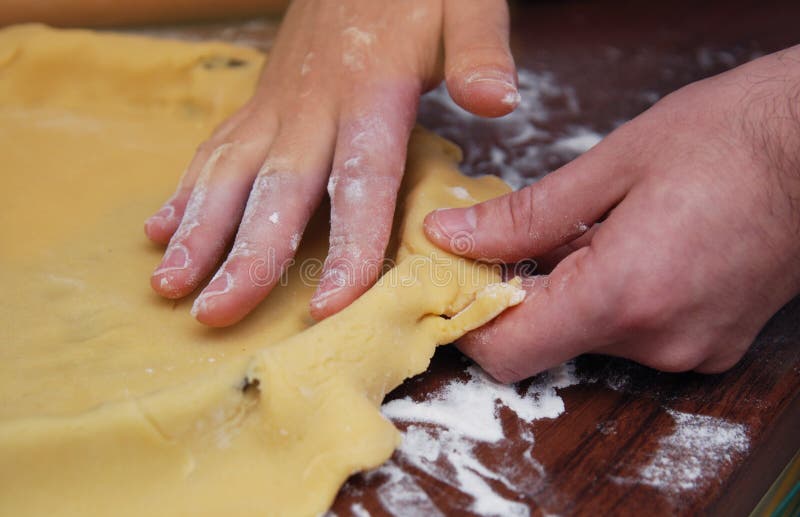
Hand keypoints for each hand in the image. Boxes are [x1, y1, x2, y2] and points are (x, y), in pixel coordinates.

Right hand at [144, 0, 518, 325]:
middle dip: (247, 255)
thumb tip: (497, 103)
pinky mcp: (259, 105)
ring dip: (198, 230)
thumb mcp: (465, 6)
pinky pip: (215, 149)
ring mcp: (276, 107)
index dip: (349, 245)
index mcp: (370, 92)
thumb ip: (480, 52)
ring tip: (169, 284)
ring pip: (230, 172)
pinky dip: (185, 192)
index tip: (330, 304)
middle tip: (215, 313)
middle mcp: (312, 107)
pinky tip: (161, 230)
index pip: (361, 180)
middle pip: (278, 189)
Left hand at [424, 46, 799, 381]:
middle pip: (547, 342)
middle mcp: (656, 340)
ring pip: (590, 336)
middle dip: (523, 294)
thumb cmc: (727, 140)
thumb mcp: (610, 165)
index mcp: (622, 294)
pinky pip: (635, 334)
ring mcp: (689, 350)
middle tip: (523, 236)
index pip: (509, 351)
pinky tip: (633, 247)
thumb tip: (452, 236)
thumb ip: (523, 216)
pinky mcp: (711, 346)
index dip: (470, 322)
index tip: (459, 281)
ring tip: (597, 229)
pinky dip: (614, 298)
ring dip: (572, 290)